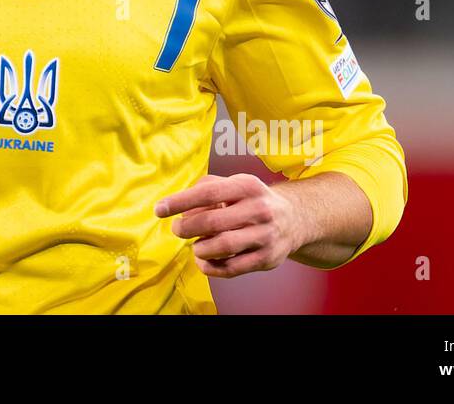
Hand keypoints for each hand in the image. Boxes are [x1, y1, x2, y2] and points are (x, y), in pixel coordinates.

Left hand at [155, 173, 302, 277]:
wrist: (294, 220)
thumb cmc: (252, 200)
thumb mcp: (234, 184)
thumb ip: (205, 188)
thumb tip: (181, 207)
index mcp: (247, 187)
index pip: (208, 193)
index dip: (180, 202)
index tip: (160, 209)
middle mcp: (259, 210)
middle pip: (212, 222)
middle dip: (186, 228)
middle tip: (177, 229)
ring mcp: (265, 236)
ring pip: (222, 247)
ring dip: (199, 248)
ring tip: (195, 245)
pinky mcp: (266, 259)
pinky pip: (231, 268)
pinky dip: (210, 267)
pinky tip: (203, 261)